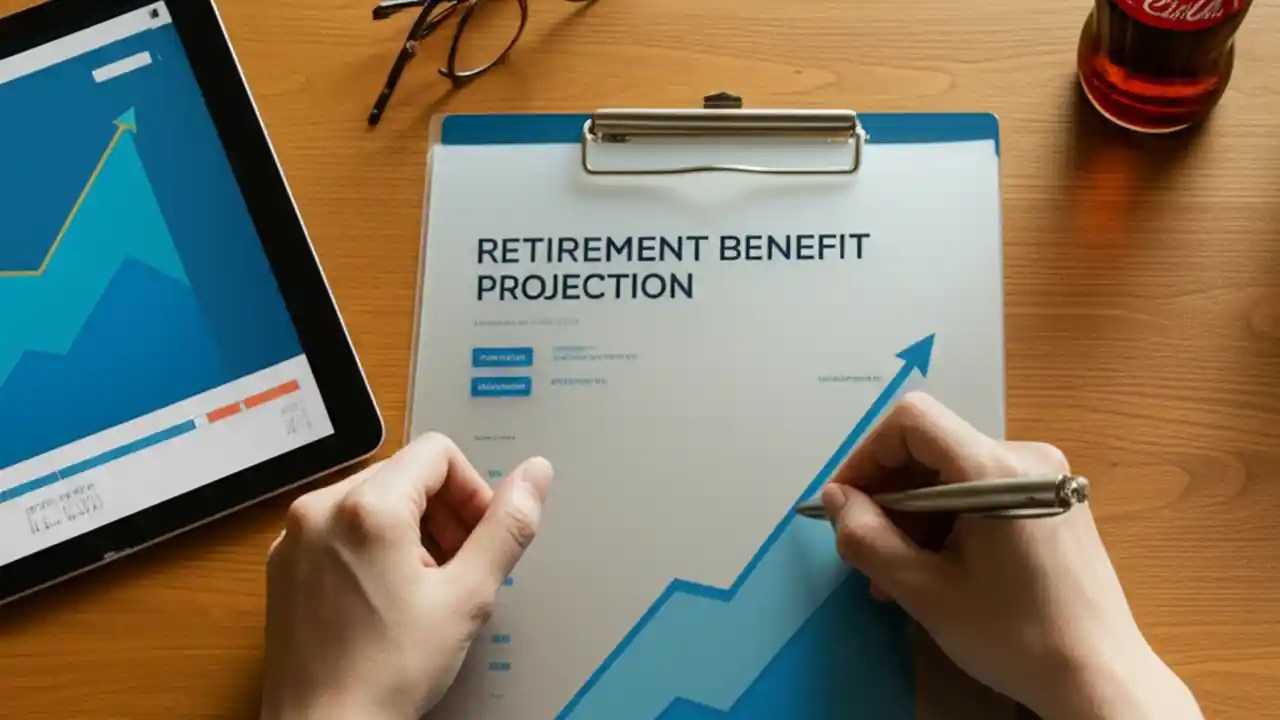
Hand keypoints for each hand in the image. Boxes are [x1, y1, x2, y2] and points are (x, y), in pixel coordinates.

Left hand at [260, 433, 552, 719]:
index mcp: (367, 508)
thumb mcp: (468, 596)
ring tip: (424, 586)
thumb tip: (535, 475)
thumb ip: (507, 526)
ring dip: (409, 528)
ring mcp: (296, 535)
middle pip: (403, 473)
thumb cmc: (387, 673)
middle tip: (458, 567)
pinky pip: (339, 526)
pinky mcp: (285, 562)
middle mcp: (321, 509)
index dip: (473, 491)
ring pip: (371, 498)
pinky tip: (387, 595)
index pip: (437, 453)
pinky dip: (371, 545)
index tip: (479, 538)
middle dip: (442, 511)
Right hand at [821, 392, 1200, 719]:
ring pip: (952, 474)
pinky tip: (933, 569)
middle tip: (863, 550)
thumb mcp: (926, 592)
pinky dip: (946, 521)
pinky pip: (980, 491)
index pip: (912, 421)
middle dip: (887, 495)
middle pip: (931, 449)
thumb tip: (834, 499)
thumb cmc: (1015, 636)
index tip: (845, 504)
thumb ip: (868, 538)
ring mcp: (1046, 477)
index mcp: (997, 469)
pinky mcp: (1053, 499)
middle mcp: (1026, 457)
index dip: (867, 455)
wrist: (1100, 678)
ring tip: (893, 575)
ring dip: (913, 516)